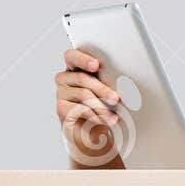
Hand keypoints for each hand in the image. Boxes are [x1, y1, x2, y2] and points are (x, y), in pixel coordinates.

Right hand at [55, 48, 123, 166]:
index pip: (72, 56)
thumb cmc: (99, 104)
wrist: (91, 129)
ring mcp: (61, 93)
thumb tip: (123, 82)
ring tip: (113, 116)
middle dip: (101, 89)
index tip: (96, 65)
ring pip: (84, 95)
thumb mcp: (104, 89)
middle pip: (81, 78)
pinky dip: (96, 116)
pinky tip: (105, 121)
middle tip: (115, 98)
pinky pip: (80, 110)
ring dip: (102, 107)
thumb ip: (106, 80)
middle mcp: (65, 78)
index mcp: (74, 67)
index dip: (83, 59)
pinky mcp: (61, 108)